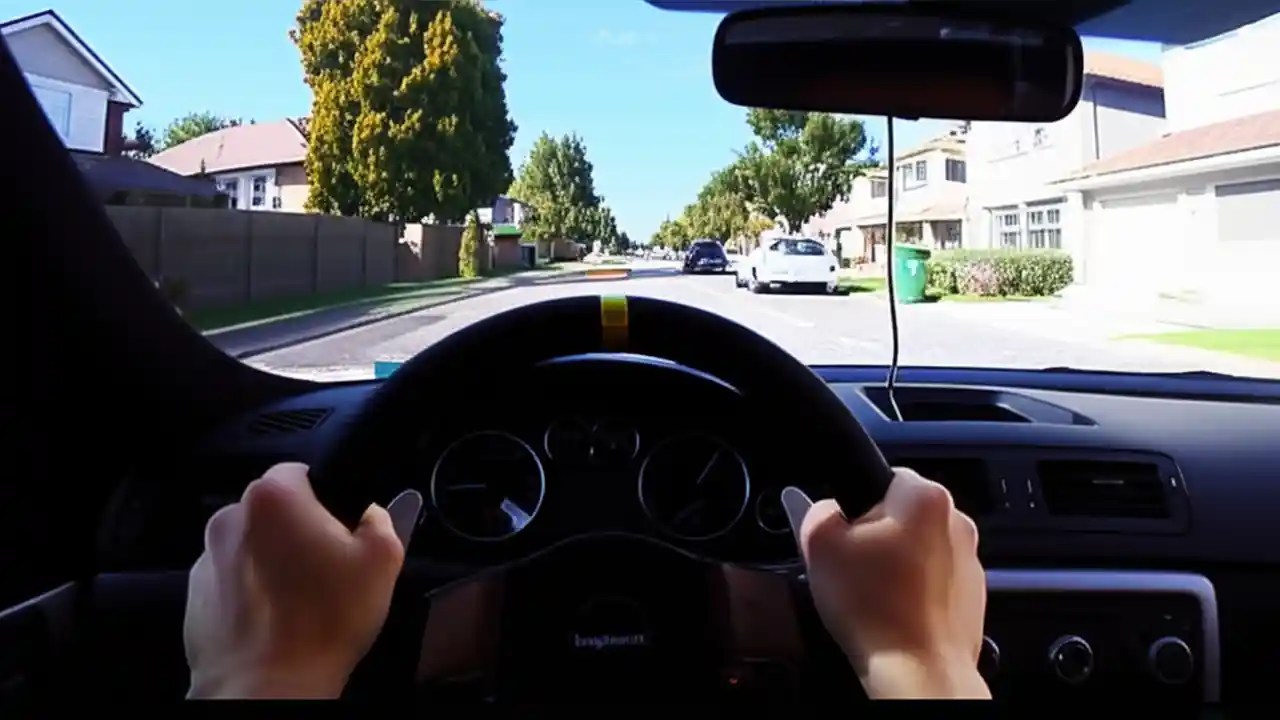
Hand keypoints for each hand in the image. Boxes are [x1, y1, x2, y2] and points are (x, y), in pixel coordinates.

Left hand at [184, 462, 421, 698]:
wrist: (267, 686)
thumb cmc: (327, 618)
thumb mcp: (382, 559)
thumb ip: (381, 519)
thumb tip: (369, 514)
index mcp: (273, 495)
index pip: (302, 472)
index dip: (328, 499)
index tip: (342, 532)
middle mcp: (229, 516)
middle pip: (274, 509)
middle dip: (298, 529)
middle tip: (327, 567)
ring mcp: (205, 557)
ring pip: (251, 544)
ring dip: (272, 560)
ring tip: (299, 599)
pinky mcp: (193, 595)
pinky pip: (231, 578)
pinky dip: (251, 589)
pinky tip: (274, 618)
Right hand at [782, 468, 988, 698]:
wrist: (917, 669)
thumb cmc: (874, 608)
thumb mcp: (819, 546)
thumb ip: (814, 511)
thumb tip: (820, 508)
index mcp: (924, 496)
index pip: (882, 475)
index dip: (854, 504)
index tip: (844, 531)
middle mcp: (957, 521)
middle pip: (902, 512)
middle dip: (877, 534)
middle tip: (852, 564)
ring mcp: (970, 559)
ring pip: (918, 547)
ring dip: (897, 562)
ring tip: (874, 593)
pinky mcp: (974, 593)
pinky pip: (934, 579)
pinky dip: (915, 590)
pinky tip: (893, 610)